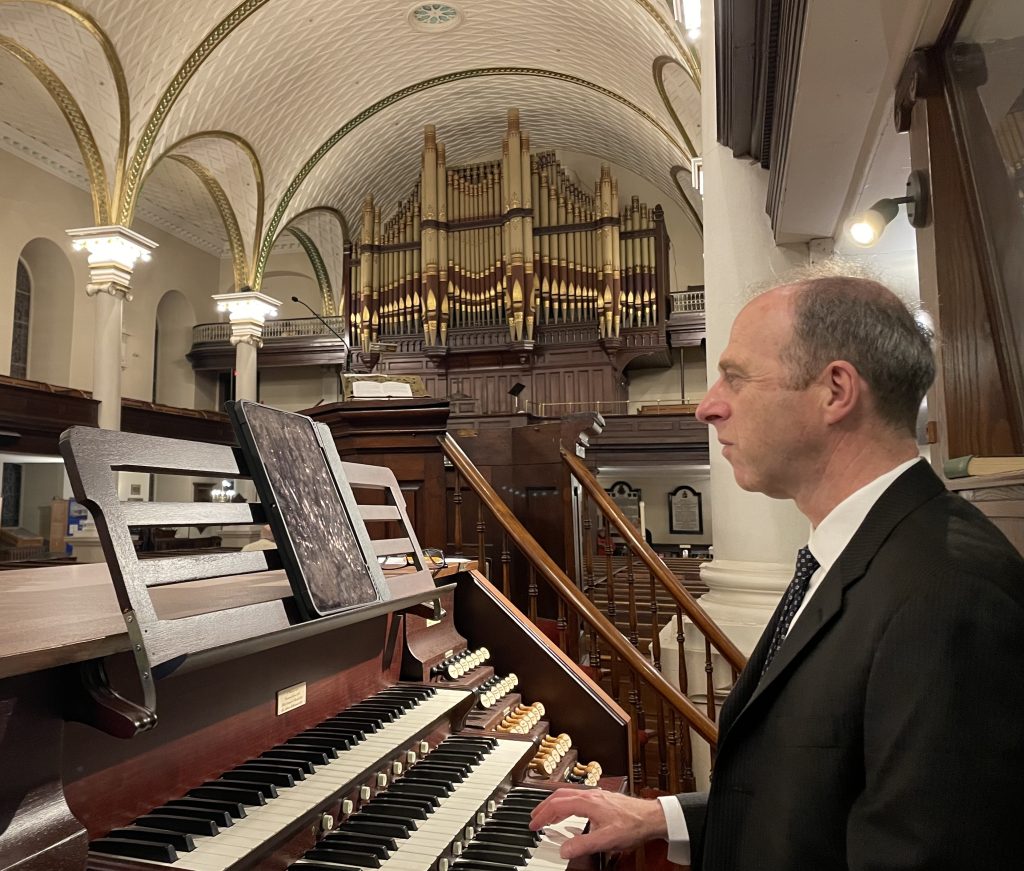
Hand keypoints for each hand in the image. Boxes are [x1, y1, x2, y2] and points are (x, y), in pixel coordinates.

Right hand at [529, 788, 667, 858]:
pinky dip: (566, 805)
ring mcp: (597, 796)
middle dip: (544, 807)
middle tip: (534, 818)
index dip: (543, 815)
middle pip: (560, 796)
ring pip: (569, 796)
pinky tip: (569, 815)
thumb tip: (563, 849)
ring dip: (555, 805)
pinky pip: (577, 798)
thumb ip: (583, 845)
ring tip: (547, 816)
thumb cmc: (633, 825)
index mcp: (588, 802)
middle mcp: (590, 795)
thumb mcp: (606, 840)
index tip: (533, 824)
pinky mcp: (602, 800)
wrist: (652, 817)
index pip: (558, 805)